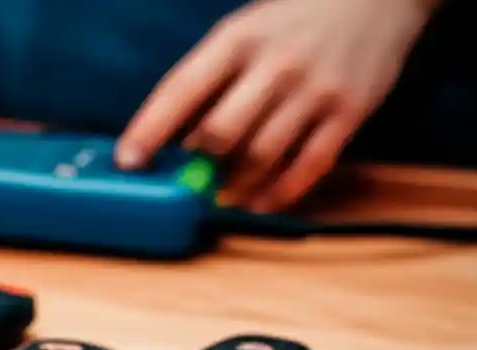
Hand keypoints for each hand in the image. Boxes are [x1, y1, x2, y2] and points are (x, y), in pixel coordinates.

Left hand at [116, 0, 440, 210]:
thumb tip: (175, 137)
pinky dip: (280, 193)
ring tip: (224, 195)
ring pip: (261, 155)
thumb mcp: (245, 30)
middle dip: (199, 164)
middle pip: (220, 132)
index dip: (149, 129)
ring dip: (235, 186)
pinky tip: (261, 202)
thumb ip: (212, 78)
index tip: (127, 161)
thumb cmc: (295, 18)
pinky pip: (309, 165)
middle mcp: (274, 65)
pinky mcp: (349, 111)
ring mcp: (314, 90)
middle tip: (191, 178)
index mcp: (238, 39)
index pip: (181, 89)